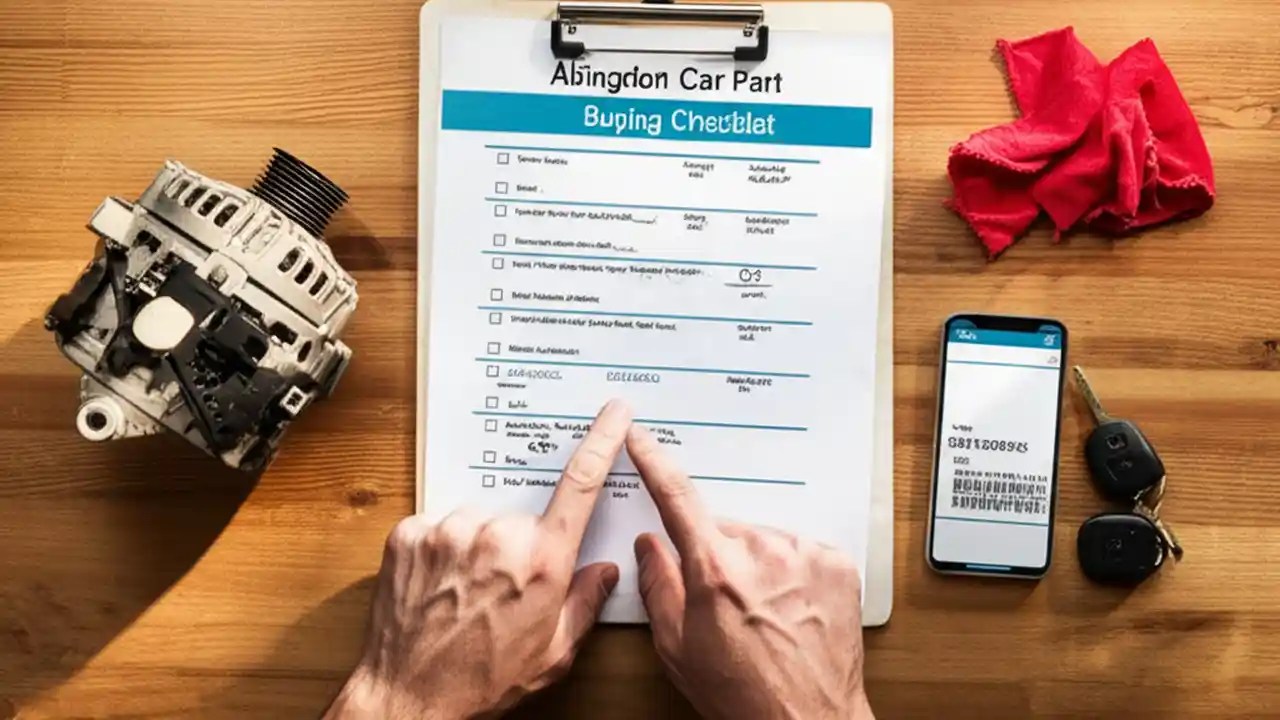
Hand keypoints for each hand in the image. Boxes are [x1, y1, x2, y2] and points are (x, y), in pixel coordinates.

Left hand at [326, 400, 632, 719]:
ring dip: (477, 545)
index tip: (612, 414)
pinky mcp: (411, 534)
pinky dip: (441, 549)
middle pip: (522, 516)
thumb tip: (603, 570)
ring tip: (464, 594)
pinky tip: (438, 586)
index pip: (581, 484)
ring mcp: (449, 531)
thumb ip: (585, 603)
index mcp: (542, 561)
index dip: (602, 442)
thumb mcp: (553, 654)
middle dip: (520, 544)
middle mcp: (497, 537)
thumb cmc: (480, 684)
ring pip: (479, 520)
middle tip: (502, 590)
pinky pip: (438, 525)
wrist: (407, 701)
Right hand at [627, 425, 873, 719]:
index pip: (675, 496)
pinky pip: (799, 550)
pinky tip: (790, 608)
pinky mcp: (835, 562)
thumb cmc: (742, 696)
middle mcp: (761, 551)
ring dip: (757, 563)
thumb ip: (657, 585)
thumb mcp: (677, 647)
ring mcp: (803, 554)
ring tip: (763, 613)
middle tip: (724, 601)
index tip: (642, 437)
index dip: (653, 460)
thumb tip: (650, 546)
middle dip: (716, 554)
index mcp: (714, 569)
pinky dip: (791, 571)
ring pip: (763, 538)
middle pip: (723, 528)